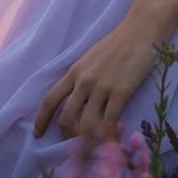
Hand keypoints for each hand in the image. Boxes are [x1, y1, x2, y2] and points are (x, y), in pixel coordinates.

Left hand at [32, 13, 163, 151]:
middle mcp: (84, 81)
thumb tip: (78, 98)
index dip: (41, 120)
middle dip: (67, 136)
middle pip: (65, 118)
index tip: (37, 134)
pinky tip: (112, 140)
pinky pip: (109, 122)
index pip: (50, 99)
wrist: (141, 29)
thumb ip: (83, 76)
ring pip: (85, 124)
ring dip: (87, 141)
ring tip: (93, 147)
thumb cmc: (118, 41)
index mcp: (75, 71)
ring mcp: (102, 87)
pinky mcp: (121, 92)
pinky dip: (108, 136)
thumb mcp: (91, 57)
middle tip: (75, 146)